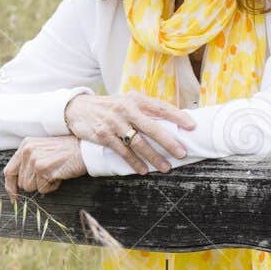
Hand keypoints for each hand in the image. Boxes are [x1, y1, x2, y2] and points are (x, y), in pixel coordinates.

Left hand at [2, 136, 85, 200]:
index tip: (14, 197)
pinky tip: (60, 175)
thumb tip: (18, 184)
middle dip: (35, 184)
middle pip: (21, 183)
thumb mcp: (43, 150)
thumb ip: (28, 162)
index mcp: (25, 145)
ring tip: (55, 172)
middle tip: (49, 173)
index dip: (10, 187)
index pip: (9, 171)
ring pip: (31, 187)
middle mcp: (27, 151)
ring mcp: (35, 160)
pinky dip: (52, 186)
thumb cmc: (67, 151)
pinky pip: (43, 189)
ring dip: (44, 185)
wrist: (85, 149)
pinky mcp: (43, 169)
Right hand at [63, 91, 195, 174]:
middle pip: (151, 127)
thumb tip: (172, 122)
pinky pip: (122, 151)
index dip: (177, 116)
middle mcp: (125, 109)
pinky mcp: (103, 135)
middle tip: (182, 153)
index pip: (160, 107)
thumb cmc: (109, 107)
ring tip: (166, 167)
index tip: (192, 126)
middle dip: (168, 142)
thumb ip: (145, 110)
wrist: (78, 109)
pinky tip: (142, 169)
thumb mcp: (127, 102)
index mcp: (135, 99)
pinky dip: (134, 162)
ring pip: (138, 142)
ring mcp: (114, 122)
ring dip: (153, 157)